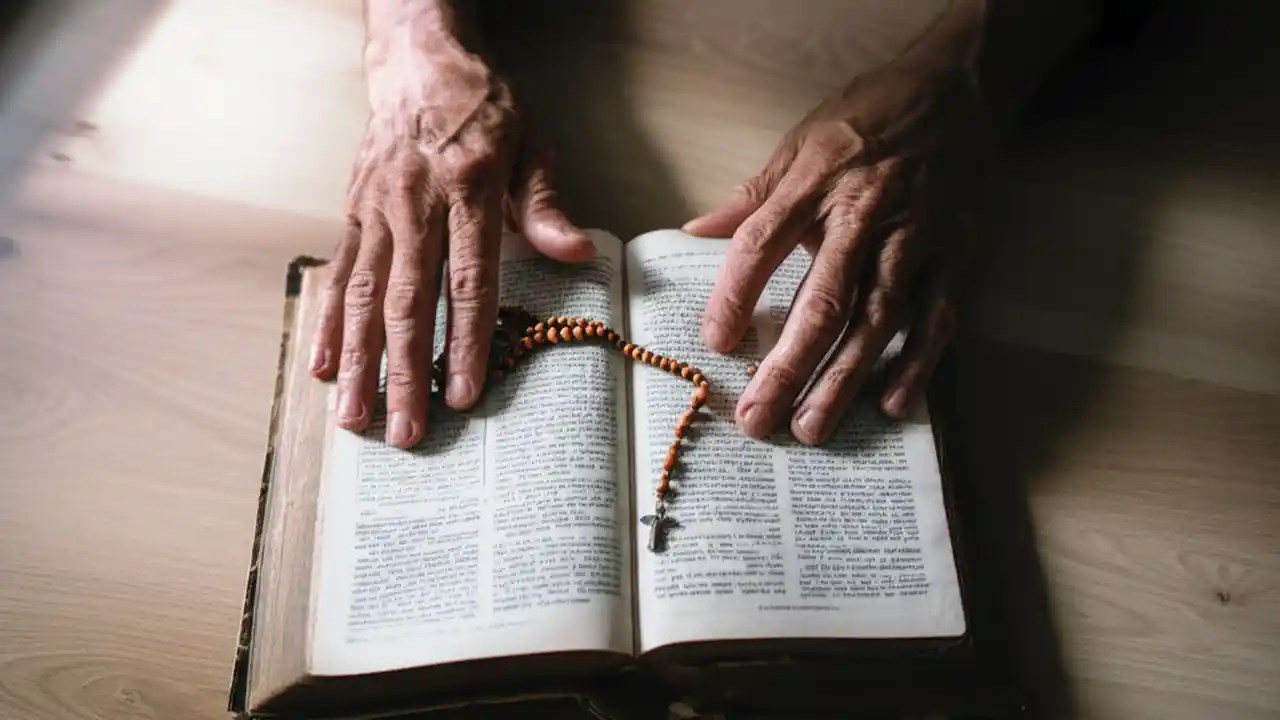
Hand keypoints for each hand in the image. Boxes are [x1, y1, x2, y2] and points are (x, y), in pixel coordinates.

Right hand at [311, 3, 592, 448]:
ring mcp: (375, 212)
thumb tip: (576, 253)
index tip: (463, 394)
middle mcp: (413, 205)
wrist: (419, 64)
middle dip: (403, 373)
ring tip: (354, 418)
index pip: (467, 280)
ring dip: (358, 363)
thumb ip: (544, 206)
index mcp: (466, 190)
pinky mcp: (351, 213)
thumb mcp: (531, 146)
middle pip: (407, 302)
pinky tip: (321, 367)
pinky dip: (327, 323)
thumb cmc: (483, 110)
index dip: (465, 341)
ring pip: (363, 298)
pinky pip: (337, 274)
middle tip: (405, 432)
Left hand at [686, 49, 981, 443]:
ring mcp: (916, 240)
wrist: (959, 88)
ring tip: (811, 428)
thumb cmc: (869, 116)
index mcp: (815, 183)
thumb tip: (696, 230)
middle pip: (821, 300)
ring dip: (843, 379)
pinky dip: (917, 363)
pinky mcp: (956, 255)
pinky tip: (892, 404)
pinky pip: (937, 318)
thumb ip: (753, 195)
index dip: (735, 296)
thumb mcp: (799, 141)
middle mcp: (865, 215)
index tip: (716, 342)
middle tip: (759, 418)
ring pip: (876, 320)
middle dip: (787, 365)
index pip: (762, 244)